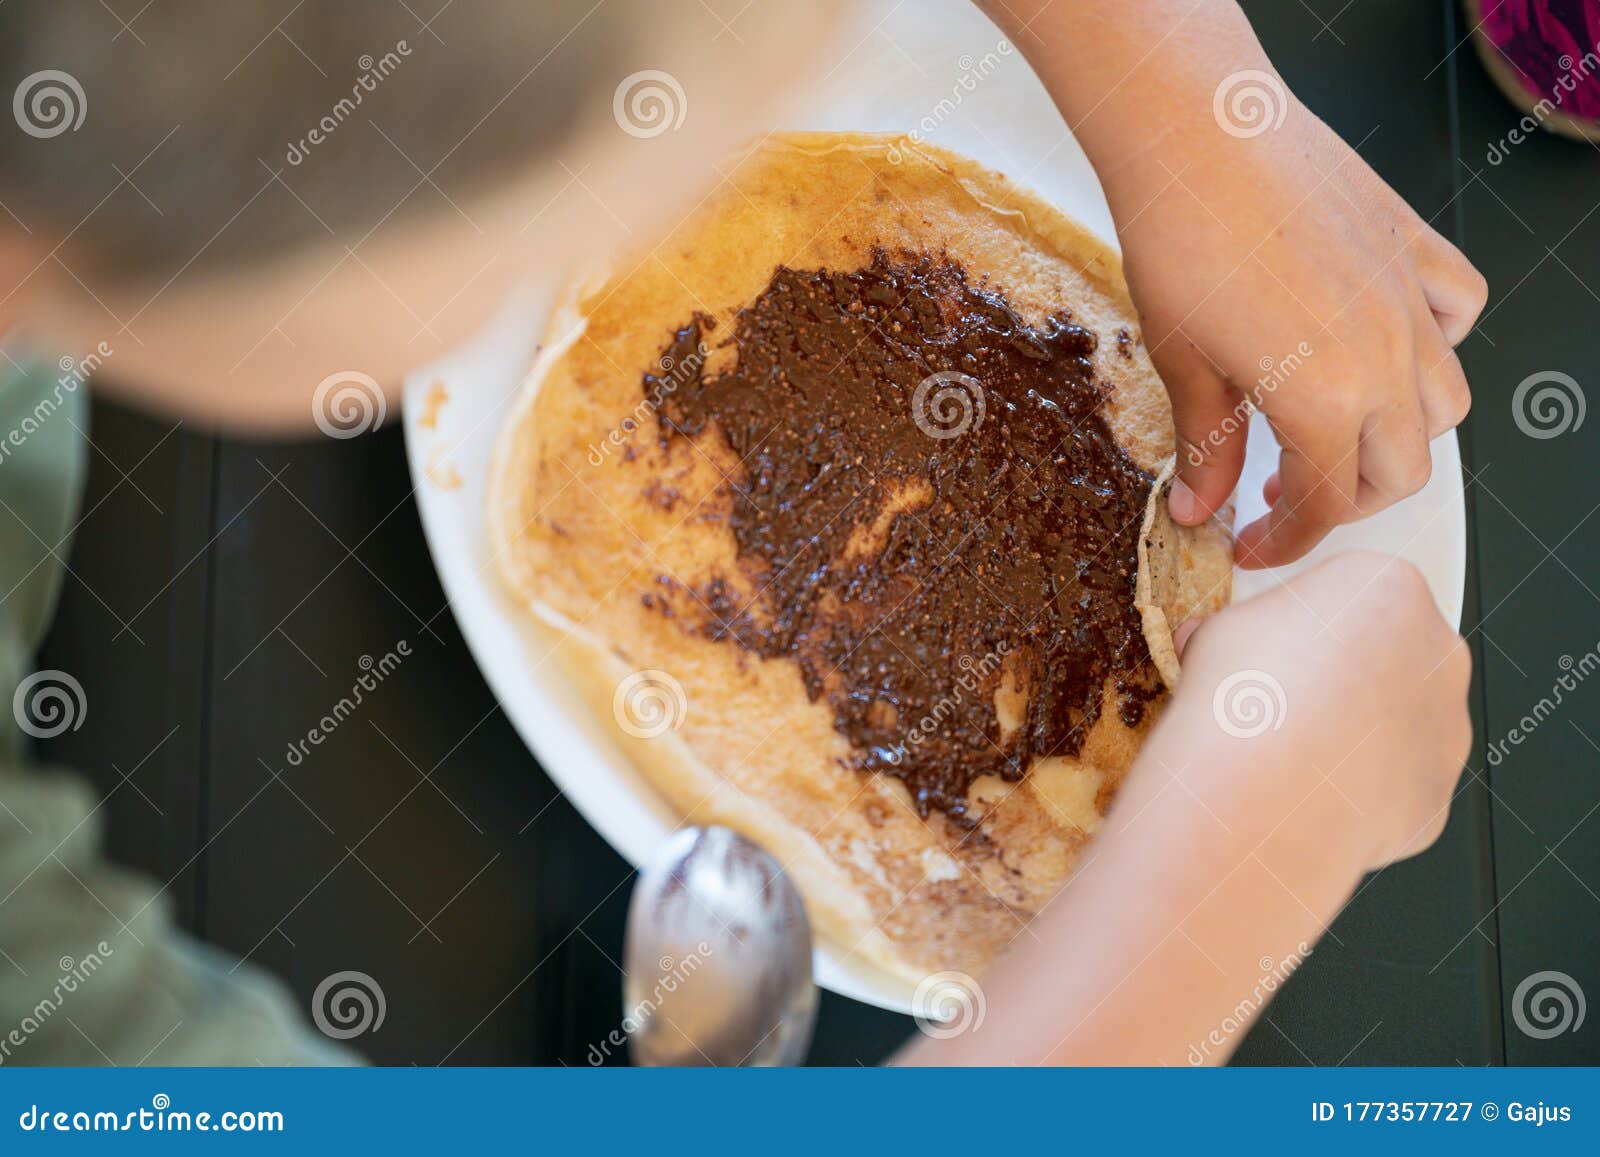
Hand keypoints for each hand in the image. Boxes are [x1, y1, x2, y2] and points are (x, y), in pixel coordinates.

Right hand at [899, 554, 1470, 1065]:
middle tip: (1272, 703)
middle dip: (1338, 677)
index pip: (1351, 591)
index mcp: (1388, 588)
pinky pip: (1392, 786)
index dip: (1301, 623)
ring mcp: (1444, 729)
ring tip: (1283, 758)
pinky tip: (1303, 798)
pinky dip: (1355, 792)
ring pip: (1394, 724)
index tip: (1264, 650)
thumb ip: (1239, 632)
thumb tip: (1210, 647)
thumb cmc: (1238, 699)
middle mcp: (1435, 653)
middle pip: (1386, 655)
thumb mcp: (1217, 632)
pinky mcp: (1433, 795)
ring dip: (1350, 736)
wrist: (1259, 794)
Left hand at [1098, 82, 1486, 567]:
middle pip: (1398, 471)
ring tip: (1335, 432)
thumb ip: (1205, 446)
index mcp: (1325, 400)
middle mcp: (1387, 359)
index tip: (1253, 544)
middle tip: (1285, 496)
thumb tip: (1199, 509)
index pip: (1326, 504)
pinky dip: (1437, 343)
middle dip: (1344, 501)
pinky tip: (1383, 345)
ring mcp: (1410, 303)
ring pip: (1443, 404)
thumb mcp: (1182, 362)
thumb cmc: (1181, 238)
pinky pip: (1458, 311)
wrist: (1198, 134)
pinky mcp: (1415, 249)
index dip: (1287, 538)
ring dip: (1397, 438)